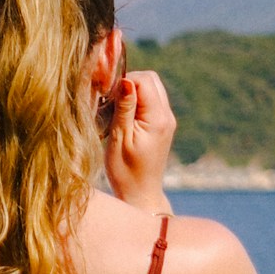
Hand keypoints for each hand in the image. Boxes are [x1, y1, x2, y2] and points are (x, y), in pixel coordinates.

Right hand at [103, 69, 175, 209]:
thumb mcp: (120, 138)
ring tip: (115, 110)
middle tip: (110, 101)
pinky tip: (123, 116)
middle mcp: (167, 116)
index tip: (107, 97)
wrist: (140, 194)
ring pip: (151, 87)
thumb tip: (125, 80)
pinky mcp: (162, 124)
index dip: (123, 81)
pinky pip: (151, 100)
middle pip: (151, 79)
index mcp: (158, 119)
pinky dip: (136, 101)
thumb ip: (125, 107)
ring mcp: (167, 120)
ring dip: (132, 91)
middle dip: (128, 82)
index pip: (144, 80)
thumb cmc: (125, 171)